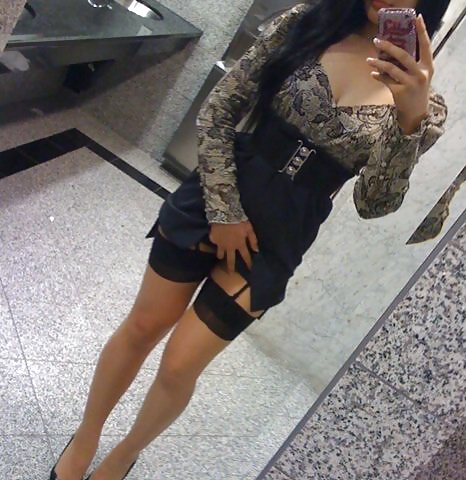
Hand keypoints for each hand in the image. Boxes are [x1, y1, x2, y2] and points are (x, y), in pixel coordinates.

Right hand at [209, 221, 258, 272]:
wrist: (224, 213)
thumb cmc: (238, 220)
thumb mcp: (249, 228)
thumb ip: (253, 240)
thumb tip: (256, 250)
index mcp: (240, 244)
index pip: (246, 256)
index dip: (248, 263)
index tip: (250, 269)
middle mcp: (230, 247)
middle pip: (231, 260)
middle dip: (231, 268)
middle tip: (230, 273)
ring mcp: (220, 244)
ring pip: (220, 254)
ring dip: (221, 256)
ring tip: (221, 258)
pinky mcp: (213, 240)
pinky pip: (215, 244)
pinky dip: (216, 243)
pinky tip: (217, 241)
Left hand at [367, 14, 432, 133]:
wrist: (416, 113)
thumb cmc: (416, 91)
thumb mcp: (419, 76)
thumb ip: (411, 64)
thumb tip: (392, 51)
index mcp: (427, 66)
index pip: (426, 45)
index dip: (422, 31)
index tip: (417, 19)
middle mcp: (420, 73)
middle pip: (403, 55)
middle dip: (389, 47)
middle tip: (377, 41)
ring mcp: (410, 83)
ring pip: (391, 68)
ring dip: (378, 63)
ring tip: (369, 60)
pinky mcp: (399, 92)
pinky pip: (386, 80)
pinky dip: (378, 76)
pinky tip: (373, 74)